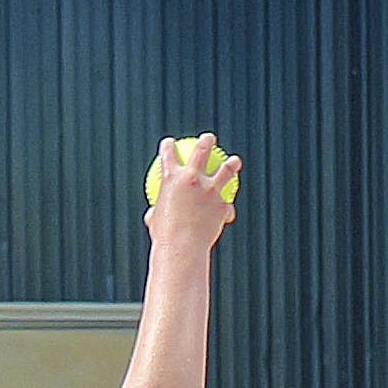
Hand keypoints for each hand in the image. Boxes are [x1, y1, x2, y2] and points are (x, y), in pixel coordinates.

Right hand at [144, 131, 239, 248]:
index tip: (170, 143)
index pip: (168, 152)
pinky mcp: (221, 205)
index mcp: (171, 177)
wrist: (181, 249)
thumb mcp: (155, 222)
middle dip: (207, 139)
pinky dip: (226, 211)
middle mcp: (191, 177)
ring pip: (226, 170)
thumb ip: (155, 213)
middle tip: (210, 138)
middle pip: (202, 149)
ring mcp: (209, 190)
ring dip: (232, 163)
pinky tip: (229, 214)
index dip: (168, 145)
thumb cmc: (163, 237)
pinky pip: (226, 207)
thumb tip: (152, 214)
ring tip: (234, 162)